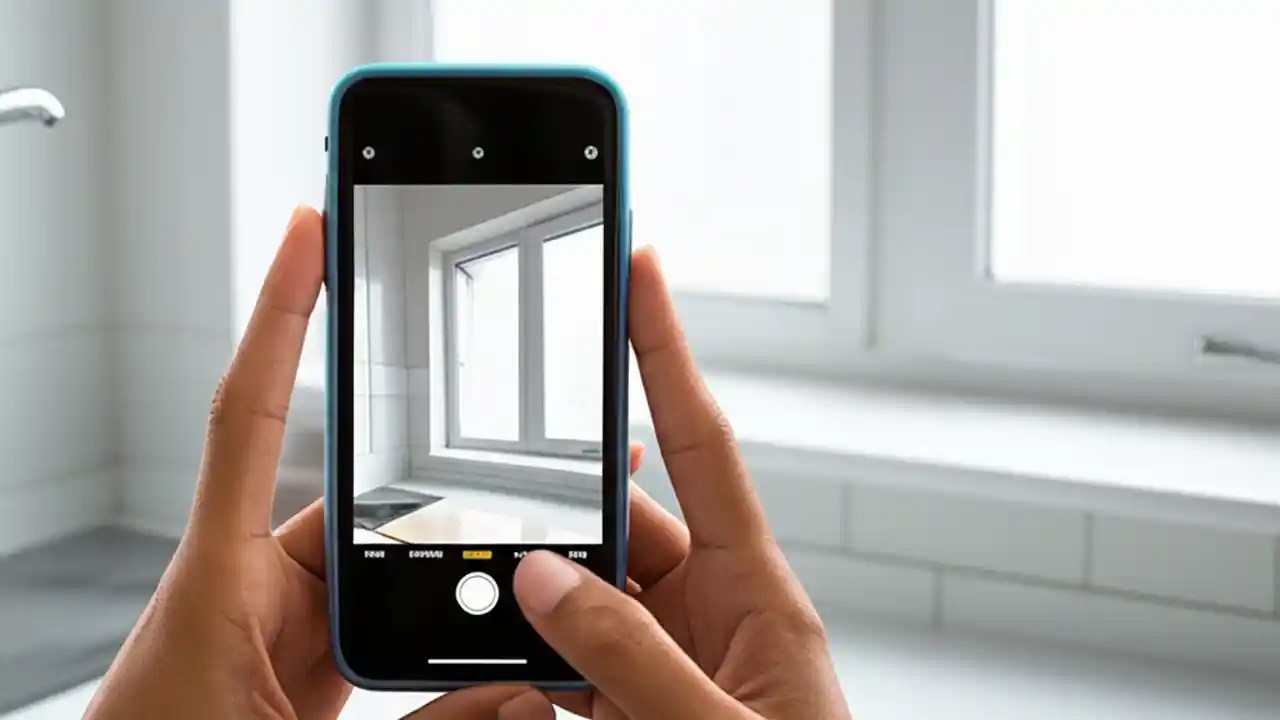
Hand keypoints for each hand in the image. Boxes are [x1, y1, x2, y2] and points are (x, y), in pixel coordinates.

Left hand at [85, 207, 543, 718]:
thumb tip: (528, 698)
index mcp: (219, 583)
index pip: (250, 414)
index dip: (281, 314)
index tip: (310, 231)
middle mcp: (251, 588)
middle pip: (365, 507)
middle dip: (450, 487)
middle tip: (537, 464)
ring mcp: (279, 627)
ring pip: (387, 571)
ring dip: (452, 572)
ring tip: (535, 567)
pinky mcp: (301, 666)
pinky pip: (380, 621)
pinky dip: (433, 625)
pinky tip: (490, 640)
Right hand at [510, 248, 850, 718]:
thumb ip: (635, 662)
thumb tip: (545, 580)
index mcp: (757, 596)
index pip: (702, 446)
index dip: (667, 351)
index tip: (638, 272)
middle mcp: (712, 618)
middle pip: (618, 530)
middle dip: (554, 516)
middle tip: (490, 507)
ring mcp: (671, 666)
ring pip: (581, 604)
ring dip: (532, 608)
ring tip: (484, 612)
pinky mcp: (638, 710)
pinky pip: (572, 668)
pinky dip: (531, 670)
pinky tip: (502, 681)